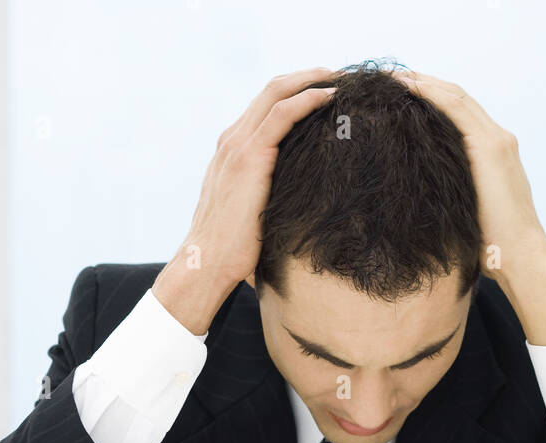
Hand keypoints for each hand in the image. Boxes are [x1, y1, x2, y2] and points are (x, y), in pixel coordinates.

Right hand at [153, 69, 335, 333]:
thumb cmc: (229, 252)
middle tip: (338, 76)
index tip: (323, 93)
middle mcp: (232, 141)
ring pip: (277, 92)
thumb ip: (266, 203)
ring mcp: (238, 146)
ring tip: (340, 79)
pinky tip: (330, 97)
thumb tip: (293, 217)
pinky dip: (308, 99)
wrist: (205, 264)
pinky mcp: (250, 156)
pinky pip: (283, 113)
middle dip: (306, 77)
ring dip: (311, 80)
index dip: (294, 93)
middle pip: (271, 90)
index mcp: (231, 153)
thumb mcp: (250, 217)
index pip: (264, 108)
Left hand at [394, 69, 545, 278]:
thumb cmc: (492, 247)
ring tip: (389, 77)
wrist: (521, 258)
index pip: (457, 114)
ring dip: (421, 82)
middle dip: (421, 83)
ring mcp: (496, 140)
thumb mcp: (464, 212)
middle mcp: (497, 139)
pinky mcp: (491, 147)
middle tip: (387, 78)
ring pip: (455, 96)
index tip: (398, 95)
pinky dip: (430, 93)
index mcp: (492, 153)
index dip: (429, 99)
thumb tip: (422, 201)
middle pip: (455, 97)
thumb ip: (451, 194)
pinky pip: (456, 108)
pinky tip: (405, 87)